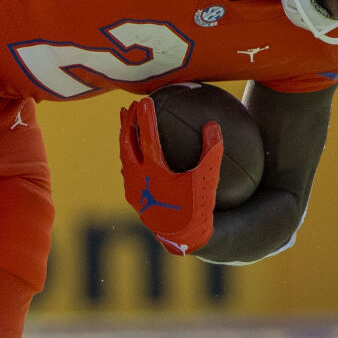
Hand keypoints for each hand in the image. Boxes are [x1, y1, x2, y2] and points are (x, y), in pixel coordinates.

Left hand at [118, 97, 221, 255]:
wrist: (183, 237)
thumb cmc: (199, 207)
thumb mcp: (209, 178)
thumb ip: (212, 151)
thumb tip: (213, 124)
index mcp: (154, 172)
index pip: (146, 137)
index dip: (145, 117)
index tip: (145, 100)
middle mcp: (137, 179)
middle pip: (127, 144)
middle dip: (128, 123)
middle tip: (131, 105)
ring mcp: (133, 188)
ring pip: (124, 156)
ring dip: (124, 137)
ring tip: (125, 121)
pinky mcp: (134, 197)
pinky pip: (128, 169)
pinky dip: (129, 154)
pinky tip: (134, 148)